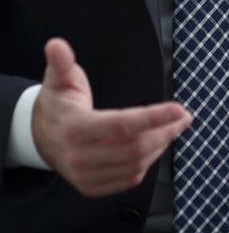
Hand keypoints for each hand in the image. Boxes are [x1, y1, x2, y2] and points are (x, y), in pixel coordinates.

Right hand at [32, 38, 191, 197]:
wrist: (40, 137)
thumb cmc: (57, 103)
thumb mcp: (58, 79)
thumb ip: (61, 62)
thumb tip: (56, 45)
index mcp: (75, 128)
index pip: (122, 125)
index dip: (154, 117)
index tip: (178, 108)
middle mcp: (79, 157)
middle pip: (134, 148)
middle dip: (165, 131)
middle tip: (183, 117)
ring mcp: (86, 176)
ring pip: (136, 165)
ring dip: (160, 146)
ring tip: (173, 127)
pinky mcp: (92, 187)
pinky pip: (129, 178)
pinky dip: (148, 162)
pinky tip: (155, 145)